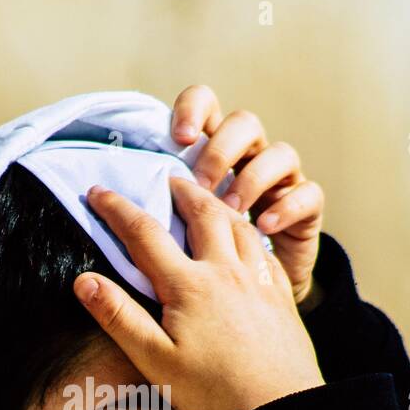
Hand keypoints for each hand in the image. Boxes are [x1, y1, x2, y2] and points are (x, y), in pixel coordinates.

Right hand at [73, 177, 324, 409]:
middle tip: (167, 179)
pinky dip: (250, 234)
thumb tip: (83, 281)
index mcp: (189, 285)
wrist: (281, 407)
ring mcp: (258, 281)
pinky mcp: (280, 296)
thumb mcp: (155, 359)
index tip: (97, 191)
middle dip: (180, 191)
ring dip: (218, 204)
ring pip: (238, 226)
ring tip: (207, 199)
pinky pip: (265, 251)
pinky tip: (247, 241)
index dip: (117, 209)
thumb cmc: (215, 390)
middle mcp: (226, 271)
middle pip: (202, 213)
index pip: (145, 234)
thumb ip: (119, 316)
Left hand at [170, 84, 324, 304]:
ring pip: (280, 152)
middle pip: (244, 122)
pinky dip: (286, 207)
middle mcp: (248, 158)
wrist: (248, 304)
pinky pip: (308, 194)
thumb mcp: (171, 231)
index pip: (205, 105)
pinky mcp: (305, 209)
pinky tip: (262, 229)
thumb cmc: (201, 263)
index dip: (192, 109)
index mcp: (211, 152)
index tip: (175, 138)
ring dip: (252, 178)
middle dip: (221, 149)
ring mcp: (280, 182)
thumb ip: (151, 207)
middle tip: (200, 184)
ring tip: (231, 209)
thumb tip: (101, 198)